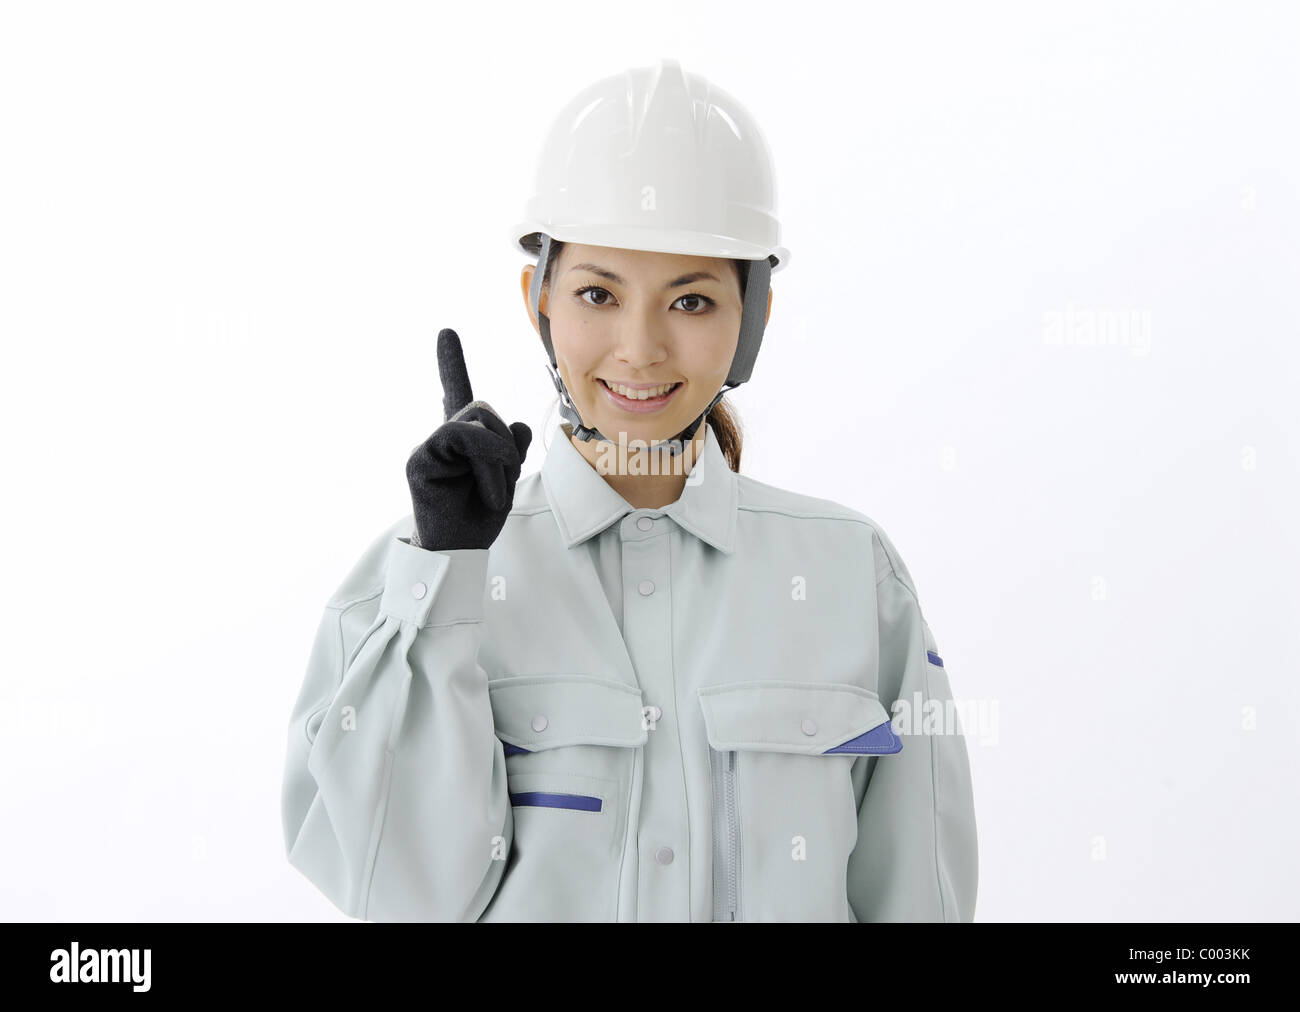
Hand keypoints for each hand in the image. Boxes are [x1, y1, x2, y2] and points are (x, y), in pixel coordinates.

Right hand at [405, 328, 531, 550]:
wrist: (459, 553)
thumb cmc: (478, 519)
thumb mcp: (506, 478)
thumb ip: (509, 448)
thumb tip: (514, 426)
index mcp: (463, 441)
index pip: (457, 393)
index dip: (451, 364)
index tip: (446, 333)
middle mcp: (442, 439)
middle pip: (483, 410)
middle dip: (504, 445)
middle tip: (502, 481)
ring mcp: (429, 448)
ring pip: (477, 421)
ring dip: (498, 458)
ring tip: (492, 491)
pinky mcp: (420, 460)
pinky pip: (463, 437)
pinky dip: (486, 462)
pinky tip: (485, 491)